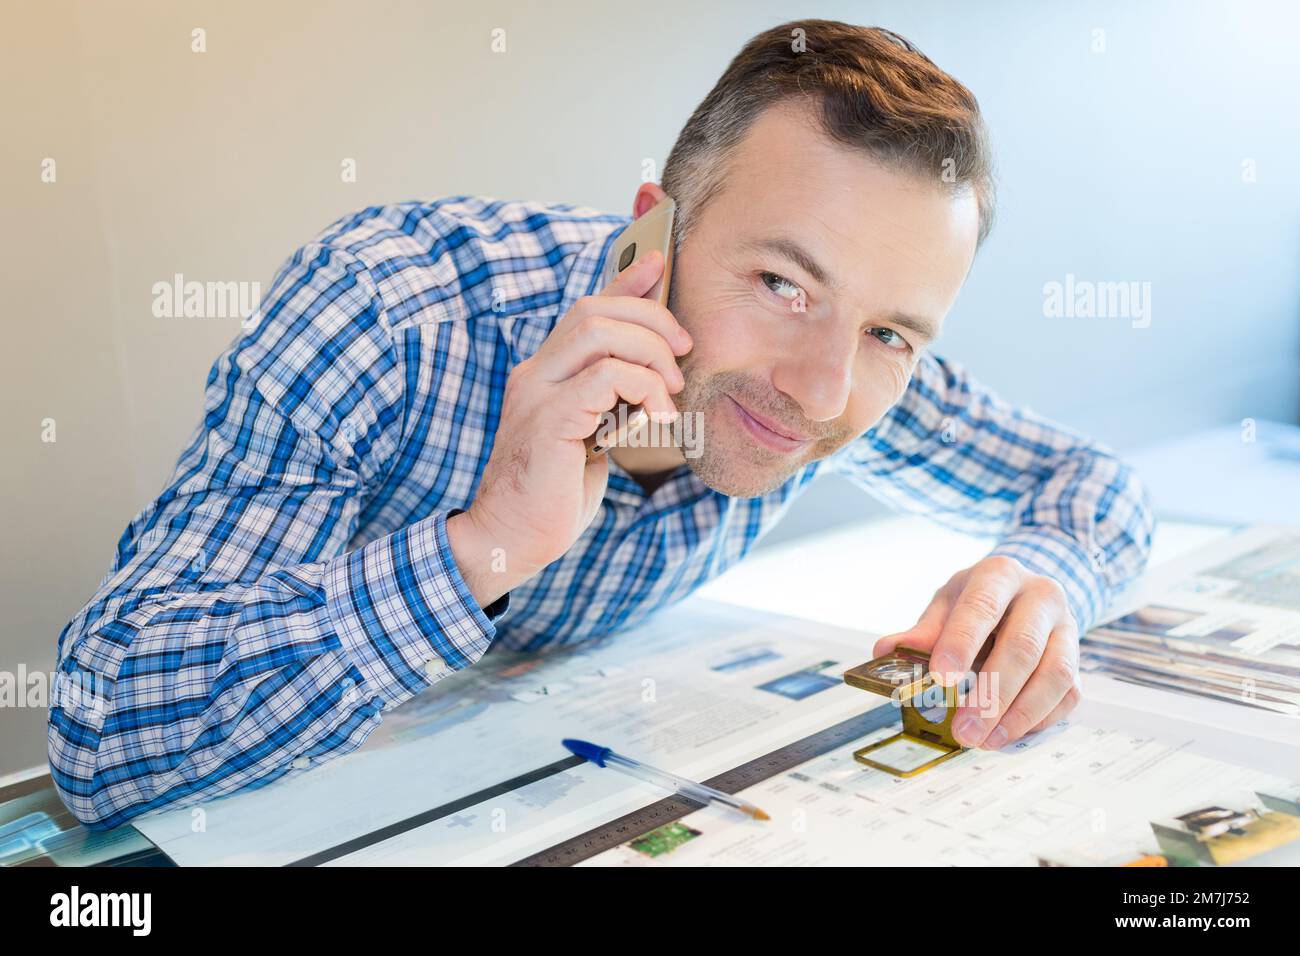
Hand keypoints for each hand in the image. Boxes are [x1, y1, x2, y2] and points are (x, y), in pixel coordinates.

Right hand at [449, 249, 690, 601]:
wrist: (512, 538)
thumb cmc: (553, 494)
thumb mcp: (591, 436)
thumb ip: (609, 402)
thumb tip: (649, 377)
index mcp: (545, 373)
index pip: (586, 309)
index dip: (625, 280)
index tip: (661, 264)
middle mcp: (535, 373)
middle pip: (594, 310)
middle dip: (650, 318)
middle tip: (684, 350)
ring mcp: (538, 393)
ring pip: (600, 334)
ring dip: (651, 355)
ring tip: (671, 393)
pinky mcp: (549, 419)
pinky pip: (605, 377)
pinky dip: (643, 388)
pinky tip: (657, 417)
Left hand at [872, 554, 1081, 750]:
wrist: (1025, 592)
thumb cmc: (980, 601)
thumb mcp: (947, 604)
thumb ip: (921, 631)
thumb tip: (884, 652)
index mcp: (1000, 575)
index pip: (981, 607)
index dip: (961, 642)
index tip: (941, 678)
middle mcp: (1041, 596)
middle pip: (1023, 646)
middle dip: (992, 694)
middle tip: (964, 729)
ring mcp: (1066, 628)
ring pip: (1054, 674)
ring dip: (1019, 714)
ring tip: (985, 740)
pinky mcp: (1078, 659)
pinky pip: (1068, 694)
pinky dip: (1040, 720)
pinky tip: (1009, 734)